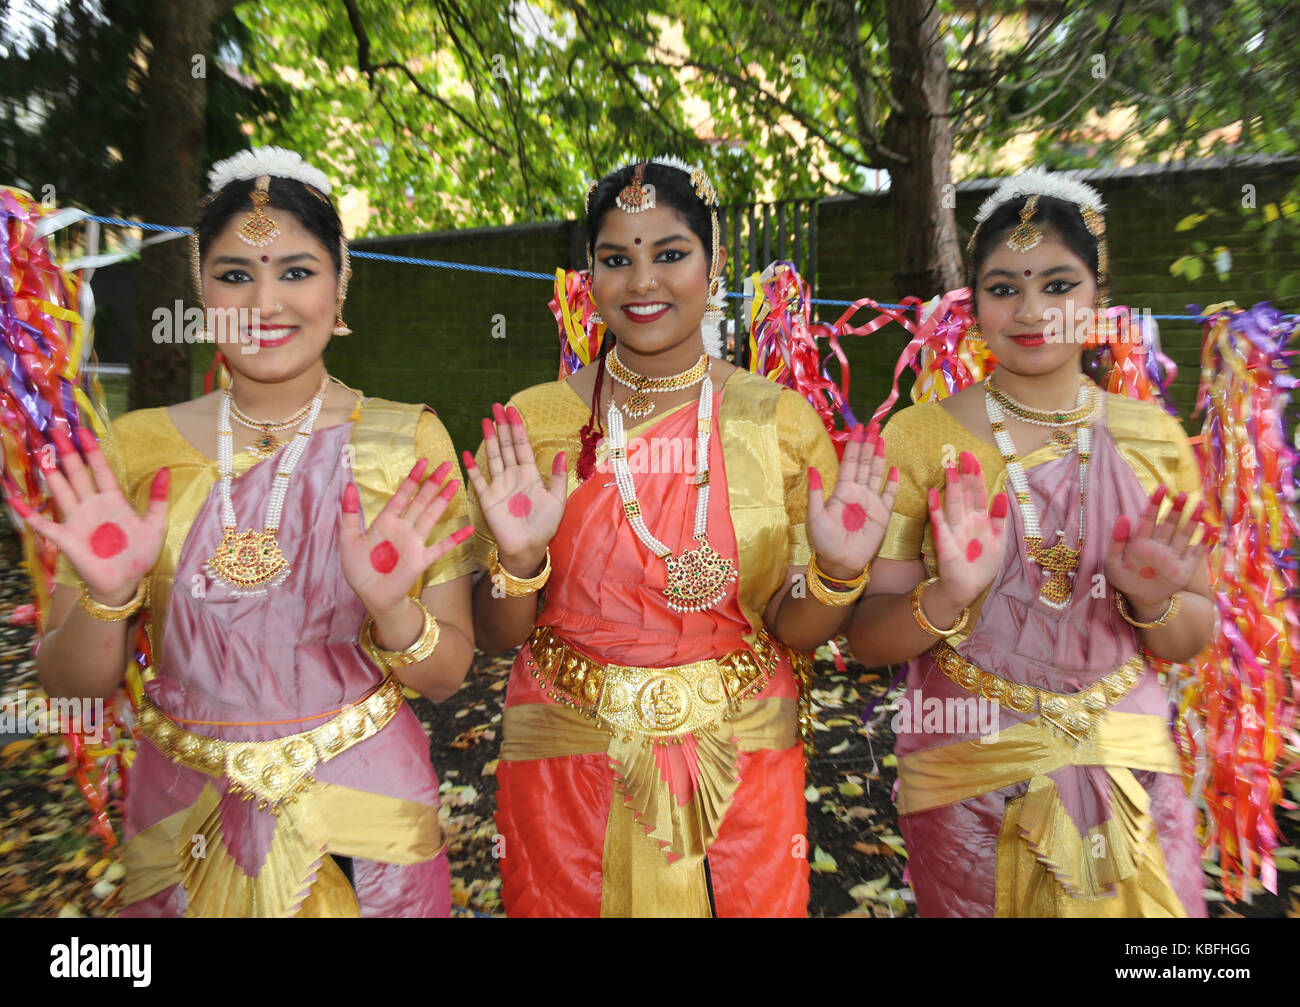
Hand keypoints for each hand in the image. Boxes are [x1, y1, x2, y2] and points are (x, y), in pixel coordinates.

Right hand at [7, 428, 166, 604]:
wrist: (125, 583)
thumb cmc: (140, 555)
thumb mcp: (155, 525)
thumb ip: (158, 499)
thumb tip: (165, 470)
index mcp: (113, 501)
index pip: (100, 470)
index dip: (92, 451)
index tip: (83, 431)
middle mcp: (92, 506)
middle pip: (77, 474)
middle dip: (67, 453)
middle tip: (55, 431)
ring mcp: (76, 520)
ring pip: (61, 491)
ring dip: (51, 473)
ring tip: (40, 452)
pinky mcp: (65, 538)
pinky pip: (43, 524)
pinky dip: (29, 513)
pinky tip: (14, 499)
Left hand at [338, 459, 471, 615]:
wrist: (370, 595)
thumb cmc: (358, 569)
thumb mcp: (348, 539)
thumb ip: (350, 513)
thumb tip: (348, 486)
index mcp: (385, 521)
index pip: (401, 495)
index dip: (412, 479)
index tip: (423, 462)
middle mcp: (403, 528)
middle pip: (420, 501)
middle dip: (432, 483)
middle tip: (446, 465)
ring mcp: (414, 543)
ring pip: (431, 517)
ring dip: (443, 501)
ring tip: (455, 484)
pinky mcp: (421, 560)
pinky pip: (441, 547)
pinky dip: (454, 539)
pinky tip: (467, 529)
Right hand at [463, 403, 566, 575]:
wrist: (528, 548)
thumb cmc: (544, 526)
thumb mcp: (558, 500)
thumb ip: (559, 477)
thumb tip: (562, 452)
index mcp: (531, 475)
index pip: (522, 446)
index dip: (517, 428)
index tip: (512, 410)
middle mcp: (513, 476)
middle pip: (506, 446)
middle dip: (502, 426)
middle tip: (497, 406)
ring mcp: (499, 485)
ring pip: (493, 457)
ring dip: (489, 439)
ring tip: (485, 421)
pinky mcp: (487, 498)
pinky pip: (477, 480)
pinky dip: (472, 467)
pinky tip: (466, 453)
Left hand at [806, 422, 899, 580]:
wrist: (841, 563)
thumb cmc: (825, 541)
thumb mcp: (815, 516)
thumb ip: (815, 493)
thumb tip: (811, 468)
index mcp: (841, 491)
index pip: (849, 463)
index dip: (853, 445)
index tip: (857, 428)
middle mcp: (857, 493)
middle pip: (864, 463)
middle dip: (868, 443)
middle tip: (873, 424)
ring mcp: (871, 503)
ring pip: (876, 474)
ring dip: (879, 457)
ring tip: (882, 438)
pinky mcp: (883, 515)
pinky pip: (889, 495)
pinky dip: (892, 483)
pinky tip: (894, 470)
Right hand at [927, 451, 1009, 607]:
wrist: (967, 588)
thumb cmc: (982, 565)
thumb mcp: (999, 540)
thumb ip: (1001, 518)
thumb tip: (1003, 494)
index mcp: (981, 519)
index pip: (978, 492)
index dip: (977, 475)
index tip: (973, 457)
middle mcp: (966, 520)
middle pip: (965, 493)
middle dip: (964, 474)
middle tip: (963, 454)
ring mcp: (955, 529)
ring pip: (954, 503)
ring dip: (951, 486)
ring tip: (949, 467)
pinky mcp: (945, 542)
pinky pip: (940, 523)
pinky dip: (935, 509)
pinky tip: (932, 494)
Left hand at [1105, 485, 1208, 611]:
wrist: (1141, 601)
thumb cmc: (1124, 580)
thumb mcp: (1112, 562)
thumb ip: (1116, 541)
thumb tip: (1123, 517)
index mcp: (1140, 541)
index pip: (1148, 518)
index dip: (1154, 503)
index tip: (1162, 488)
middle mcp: (1158, 545)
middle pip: (1168, 523)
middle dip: (1176, 509)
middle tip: (1183, 494)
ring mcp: (1173, 556)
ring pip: (1183, 534)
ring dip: (1193, 520)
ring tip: (1201, 505)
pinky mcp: (1184, 569)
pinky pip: (1195, 554)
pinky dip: (1203, 542)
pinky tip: (1209, 529)